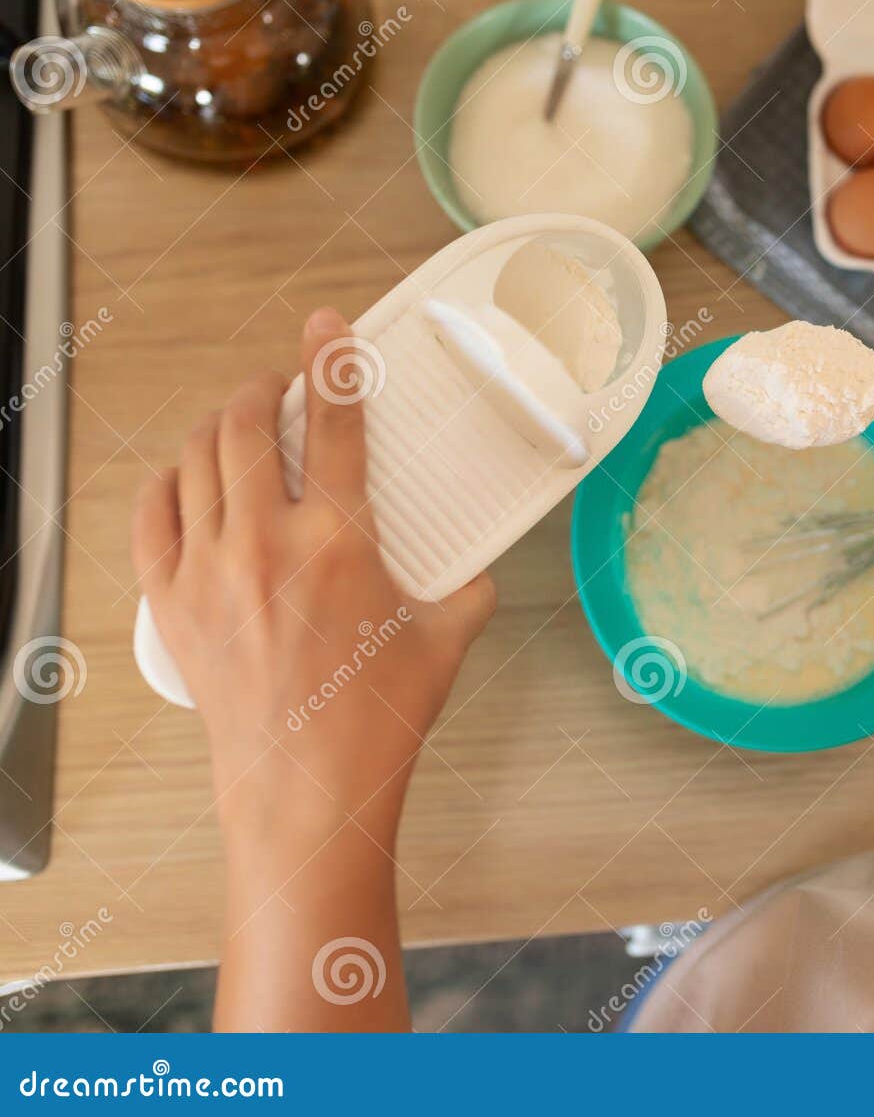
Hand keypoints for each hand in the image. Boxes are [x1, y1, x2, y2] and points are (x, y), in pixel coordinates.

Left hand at [132, 308, 495, 862]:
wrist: (305, 791)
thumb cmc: (379, 721)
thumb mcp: (445, 644)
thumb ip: (468, 592)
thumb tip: (479, 570)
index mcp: (341, 544)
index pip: (337, 425)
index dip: (333, 362)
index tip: (327, 325)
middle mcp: (267, 543)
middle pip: (247, 426)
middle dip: (263, 387)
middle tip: (283, 386)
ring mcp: (209, 571)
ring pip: (196, 460)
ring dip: (218, 426)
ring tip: (241, 426)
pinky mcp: (174, 603)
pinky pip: (151, 516)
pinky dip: (167, 482)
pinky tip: (187, 478)